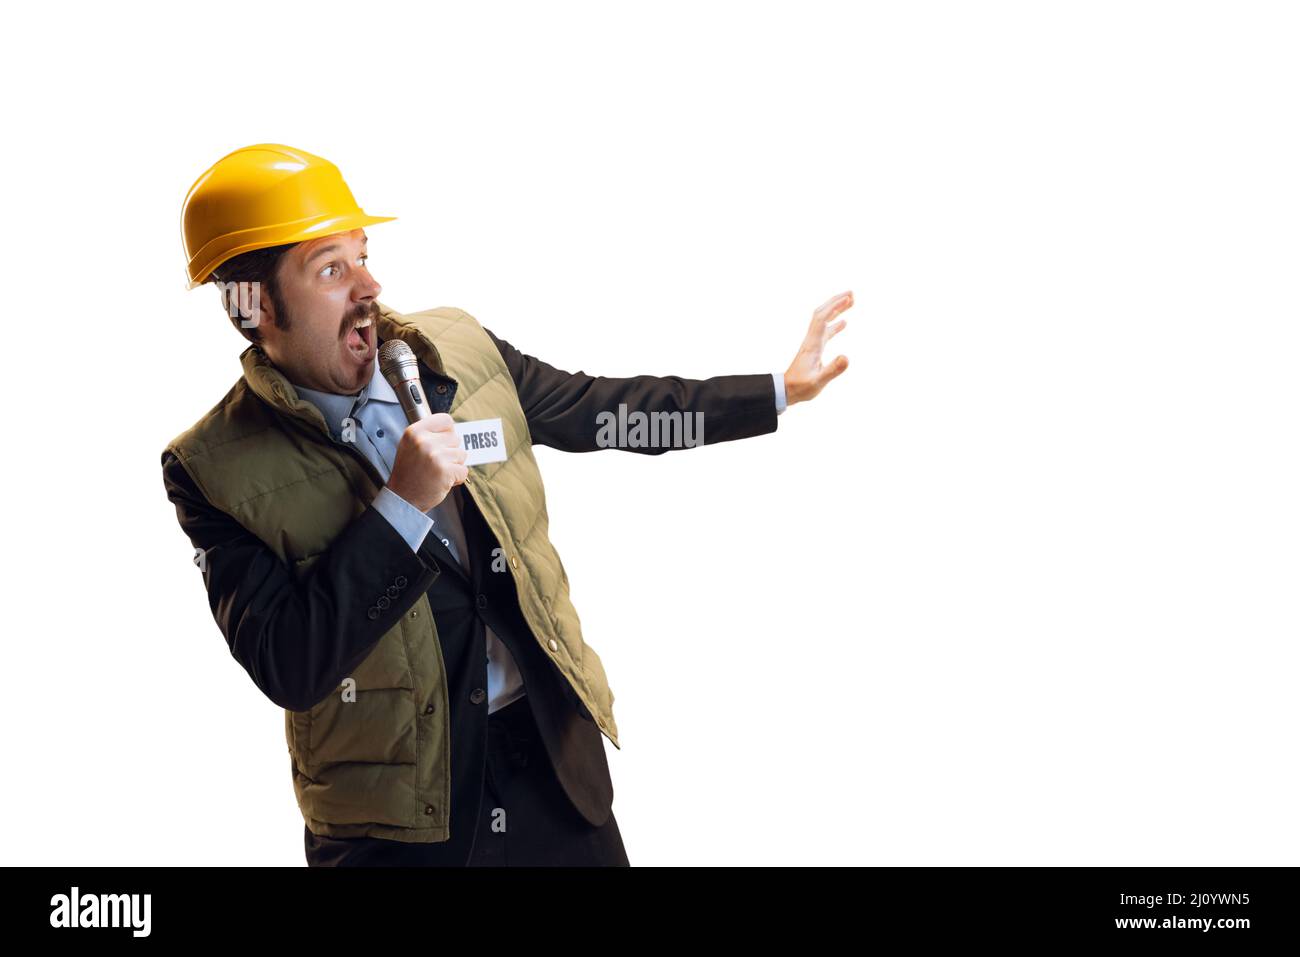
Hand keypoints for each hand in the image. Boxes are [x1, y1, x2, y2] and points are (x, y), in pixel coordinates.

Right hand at [386, 413, 468, 511]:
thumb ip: (429, 435)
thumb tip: (453, 430)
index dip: (448, 432)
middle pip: (456, 438)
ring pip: (461, 454)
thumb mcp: (411, 446)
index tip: (443, 441)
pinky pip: (464, 470)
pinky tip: (442, 481)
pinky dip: (457, 478)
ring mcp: (435, 455)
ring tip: (437, 472)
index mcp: (414, 432)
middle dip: (450, 452)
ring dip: (454, 465)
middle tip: (435, 463)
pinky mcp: (445, 470)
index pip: (446, 420)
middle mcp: (424, 441)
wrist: (403, 498)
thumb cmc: (409, 473)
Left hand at [783, 290, 852, 405]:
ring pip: (823, 320)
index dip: (835, 307)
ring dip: (836, 309)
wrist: (786, 390)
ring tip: (851, 302)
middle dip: (835, 301)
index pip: (823, 319)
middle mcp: (811, 340)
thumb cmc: (801, 387)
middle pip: (821, 314)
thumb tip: (847, 357)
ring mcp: (812, 343)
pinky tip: (843, 323)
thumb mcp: (818, 382)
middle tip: (852, 293)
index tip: (848, 298)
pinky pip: (825, 331)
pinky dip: (834, 323)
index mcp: (813, 345)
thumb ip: (833, 370)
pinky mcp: (814, 349)